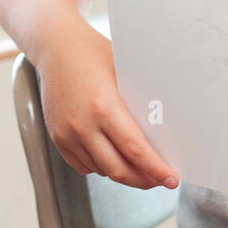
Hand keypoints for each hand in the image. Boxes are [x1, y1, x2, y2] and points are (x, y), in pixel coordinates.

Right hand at [37, 25, 177, 190]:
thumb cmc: (93, 53)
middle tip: (159, 181)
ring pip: (101, 170)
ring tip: (141, 171)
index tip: (171, 179)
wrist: (56, 47)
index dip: (156, 169)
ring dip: (123, 175)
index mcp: (103, 106)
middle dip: (143, 180)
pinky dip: (101, 167)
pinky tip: (115, 160)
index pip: (135, 150)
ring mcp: (67, 134)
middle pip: (118, 169)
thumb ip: (141, 100)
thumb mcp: (125, 71)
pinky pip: (83, 165)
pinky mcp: (57, 137)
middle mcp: (82, 125)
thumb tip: (167, 126)